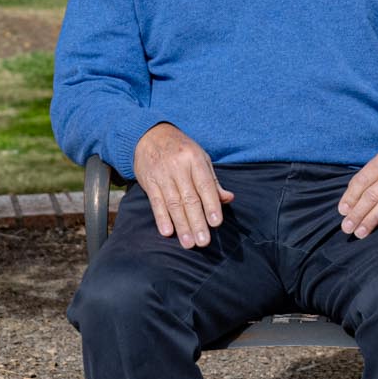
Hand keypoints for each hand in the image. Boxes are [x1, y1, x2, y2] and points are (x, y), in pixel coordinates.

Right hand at [132, 123, 232, 248]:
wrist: (150, 135)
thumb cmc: (181, 150)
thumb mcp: (200, 158)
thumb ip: (213, 181)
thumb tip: (228, 199)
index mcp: (195, 159)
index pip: (205, 185)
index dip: (211, 205)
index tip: (216, 223)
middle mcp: (178, 167)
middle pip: (189, 199)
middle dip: (197, 222)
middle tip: (203, 242)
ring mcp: (162, 174)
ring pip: (173, 203)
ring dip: (181, 225)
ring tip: (188, 243)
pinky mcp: (149, 181)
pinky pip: (156, 202)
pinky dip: (161, 218)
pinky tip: (167, 232)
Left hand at [337, 152, 377, 238]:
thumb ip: (364, 183)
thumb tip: (346, 208)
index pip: (362, 180)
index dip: (350, 197)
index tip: (342, 211)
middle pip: (372, 194)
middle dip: (357, 213)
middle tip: (347, 227)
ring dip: (370, 220)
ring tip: (359, 233)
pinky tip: (377, 228)